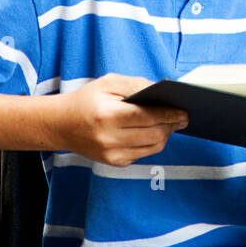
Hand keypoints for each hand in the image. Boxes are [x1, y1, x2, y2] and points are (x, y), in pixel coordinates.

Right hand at [49, 74, 188, 165]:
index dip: (169, 114)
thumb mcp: (108, 83)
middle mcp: (109, 139)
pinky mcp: (114, 163)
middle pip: (153, 134)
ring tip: (170, 123)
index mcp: (107, 116)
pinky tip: (154, 131)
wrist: (61, 125)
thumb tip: (162, 92)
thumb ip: (136, 85)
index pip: (147, 117)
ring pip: (152, 147)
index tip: (184, 111)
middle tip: (183, 117)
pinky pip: (143, 154)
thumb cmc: (86, 100)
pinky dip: (152, 142)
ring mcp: (112, 155)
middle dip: (171, 125)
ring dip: (165, 135)